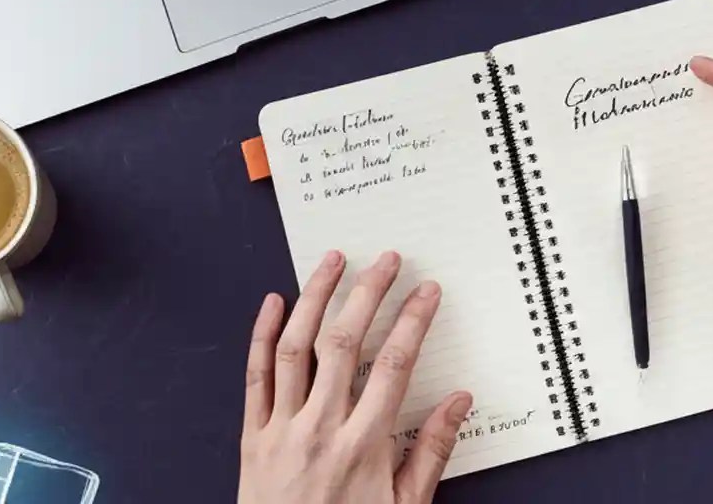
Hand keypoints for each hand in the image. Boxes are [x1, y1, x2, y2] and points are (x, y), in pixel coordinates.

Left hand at [239, 250, 471, 503]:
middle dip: (369, 293)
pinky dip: (261, 334)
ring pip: (296, 347)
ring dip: (315, 297)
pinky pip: (254, 376)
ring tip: (332, 262)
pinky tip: (273, 302)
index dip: (413, 321)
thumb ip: (432, 451)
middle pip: (345, 343)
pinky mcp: (252, 437)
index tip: (426, 292)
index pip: (395, 365)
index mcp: (363, 446)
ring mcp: (281, 430)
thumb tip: (460, 401)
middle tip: (386, 261)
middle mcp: (320, 429)